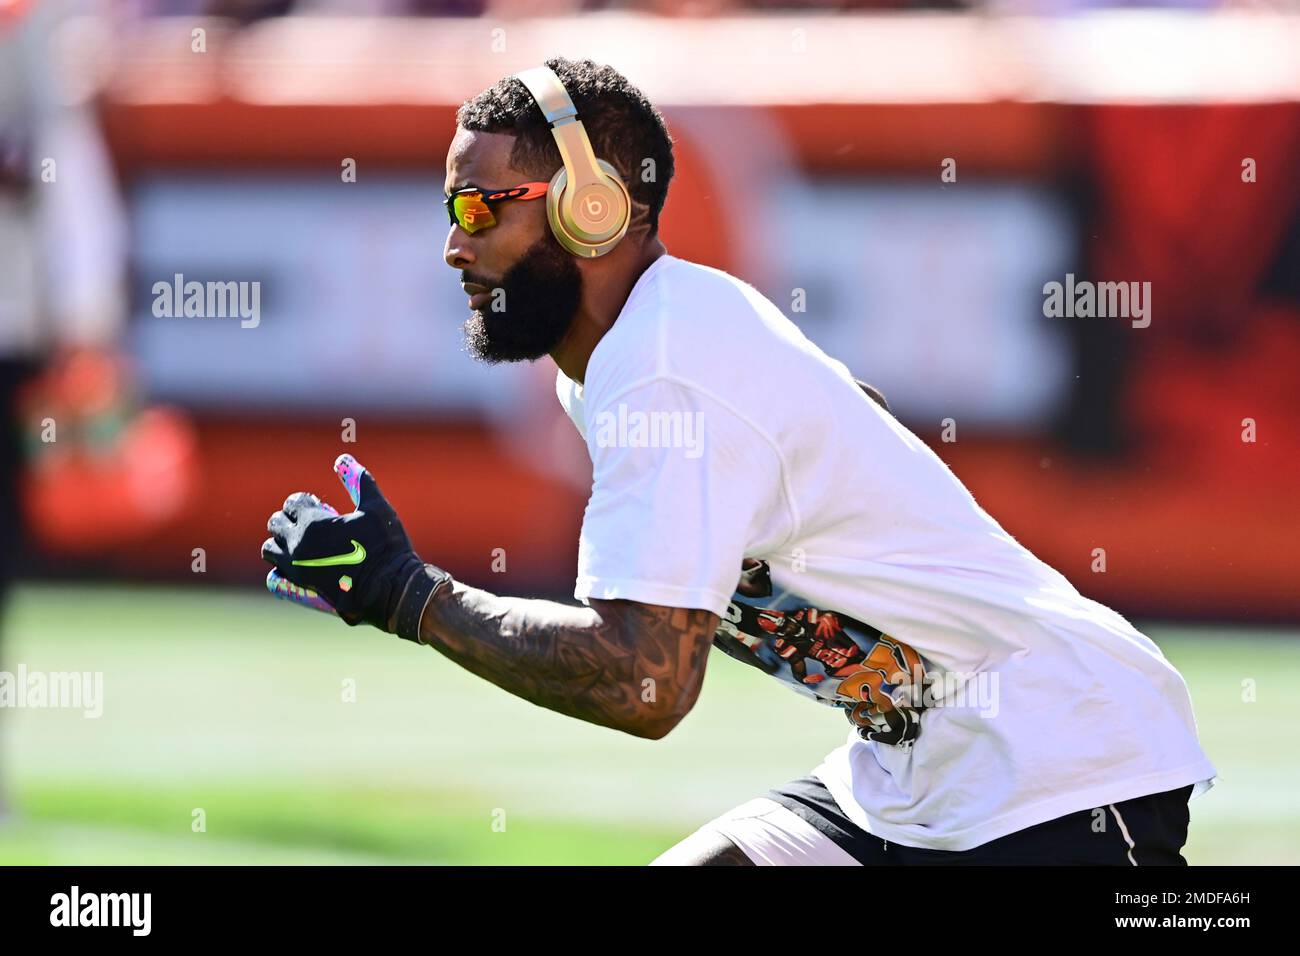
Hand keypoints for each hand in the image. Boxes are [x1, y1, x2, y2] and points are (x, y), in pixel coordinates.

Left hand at [261, 454, 447, 637]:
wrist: (390, 588)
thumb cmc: (386, 545)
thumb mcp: (376, 508)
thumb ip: (358, 481)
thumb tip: (343, 458)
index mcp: (313, 522)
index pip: (293, 503)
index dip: (306, 502)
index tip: (321, 507)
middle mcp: (298, 543)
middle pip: (276, 523)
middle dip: (290, 520)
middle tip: (312, 525)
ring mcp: (296, 567)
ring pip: (270, 549)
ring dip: (281, 543)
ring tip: (302, 545)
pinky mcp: (300, 588)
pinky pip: (275, 579)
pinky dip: (281, 572)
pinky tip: (299, 568)